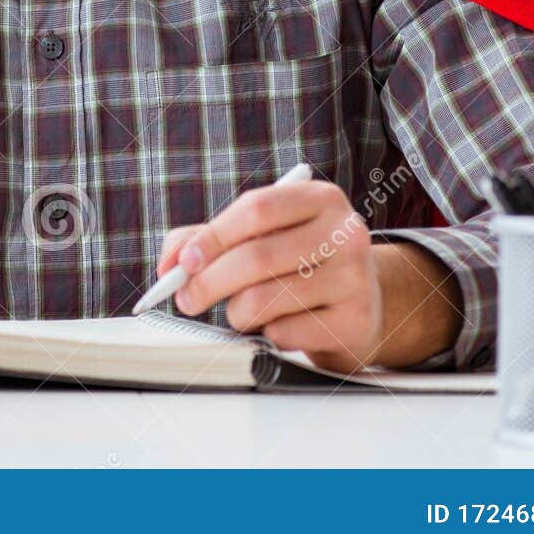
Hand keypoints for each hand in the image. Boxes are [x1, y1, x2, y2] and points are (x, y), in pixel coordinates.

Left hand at [157, 178, 459, 371]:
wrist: (362, 306)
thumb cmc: (299, 264)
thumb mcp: (262, 237)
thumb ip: (208, 238)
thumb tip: (171, 262)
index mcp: (320, 199)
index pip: (256, 209)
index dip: (213, 236)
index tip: (184, 262)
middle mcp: (345, 233)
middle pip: (256, 257)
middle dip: (209, 282)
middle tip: (186, 298)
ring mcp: (356, 278)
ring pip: (265, 299)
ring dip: (236, 312)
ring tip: (241, 311)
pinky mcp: (356, 322)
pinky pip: (284, 333)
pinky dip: (267, 334)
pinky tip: (279, 326)